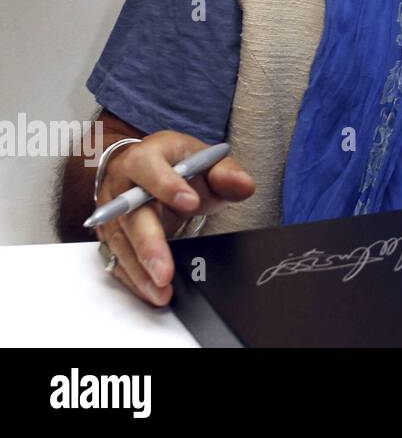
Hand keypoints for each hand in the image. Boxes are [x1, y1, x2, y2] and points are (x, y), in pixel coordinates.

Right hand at [94, 131, 254, 305]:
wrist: (149, 169)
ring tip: (161, 291)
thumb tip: (244, 185)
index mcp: (146, 157)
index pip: (149, 167)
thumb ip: (226, 173)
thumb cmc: (179, 166)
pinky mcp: (111, 235)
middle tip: (165, 270)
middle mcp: (121, 184)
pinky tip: (150, 291)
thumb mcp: (206, 161)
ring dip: (139, 270)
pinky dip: (134, 277)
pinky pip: (117, 259)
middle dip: (148, 244)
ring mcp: (112, 212)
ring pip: (121, 242)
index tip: (191, 203)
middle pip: (130, 214)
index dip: (167, 185)